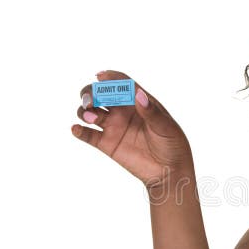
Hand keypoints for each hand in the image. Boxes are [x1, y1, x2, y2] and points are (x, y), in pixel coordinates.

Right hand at [71, 70, 193, 187]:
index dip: (110, 77)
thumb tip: (139, 95)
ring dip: (84, 111)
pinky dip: (79, 131)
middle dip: (90, 93)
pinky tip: (76, 129)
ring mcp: (113, 126)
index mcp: (138, 101)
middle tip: (90, 101)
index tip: (100, 77)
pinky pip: (88, 134)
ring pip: (91, 112)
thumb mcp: (165, 127)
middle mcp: (123, 111)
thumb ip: (151, 112)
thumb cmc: (172, 144)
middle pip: (100, 94)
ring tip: (91, 118)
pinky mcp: (107, 144)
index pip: (121, 83)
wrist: (169, 172)